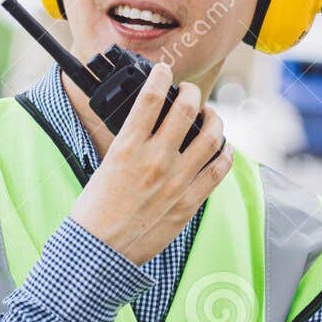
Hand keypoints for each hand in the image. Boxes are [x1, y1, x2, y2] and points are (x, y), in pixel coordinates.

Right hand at [69, 62, 230, 264]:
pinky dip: (225, 152)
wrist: (101, 251)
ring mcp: (177, 181)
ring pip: (211, 136)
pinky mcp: (190, 202)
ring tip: (210, 114)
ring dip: (214, 118)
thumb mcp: (105, 166)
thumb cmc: (96, 210)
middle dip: (191, 93)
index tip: (164, 71)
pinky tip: (223, 146)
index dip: (161, 77)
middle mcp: (156, 160)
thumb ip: (130, 144)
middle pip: (186, 109)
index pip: (151, 98)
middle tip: (189, 92)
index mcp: (128, 147)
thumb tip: (147, 125)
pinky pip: (218, 169)